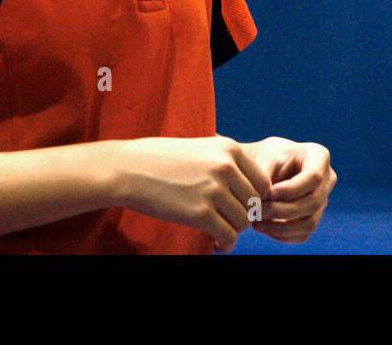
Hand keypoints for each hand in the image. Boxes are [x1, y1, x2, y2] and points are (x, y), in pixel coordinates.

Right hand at [116, 135, 269, 252]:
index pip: (263, 181)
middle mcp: (226, 167)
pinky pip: (228, 235)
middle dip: (245, 216)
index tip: (241, 207)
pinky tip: (216, 243)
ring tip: (220, 231)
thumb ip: (227, 162)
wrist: (128, 169)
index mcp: (230, 149)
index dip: (255, 199)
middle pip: (256, 203)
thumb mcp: (202, 148)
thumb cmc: (162, 159)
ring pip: (244, 221)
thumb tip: (251, 187)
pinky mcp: (199, 213)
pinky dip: (225, 244)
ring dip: (234, 231)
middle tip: (229, 221)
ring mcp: (213, 190)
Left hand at [241, 137, 336, 243]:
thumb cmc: (263, 156)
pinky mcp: (313, 217)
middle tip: (257, 210)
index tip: (267, 193)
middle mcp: (327, 179)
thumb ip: (263, 175)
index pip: (314, 177)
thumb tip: (264, 199)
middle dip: (282, 211)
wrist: (262, 165)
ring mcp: (322, 200)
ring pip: (309, 223)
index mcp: (319, 156)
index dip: (290, 190)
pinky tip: (263, 226)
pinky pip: (302, 234)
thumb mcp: (263, 157)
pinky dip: (281, 235)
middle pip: (313, 202)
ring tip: (256, 222)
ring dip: (281, 227)